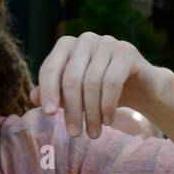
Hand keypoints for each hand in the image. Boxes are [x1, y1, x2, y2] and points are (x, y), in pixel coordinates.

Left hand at [30, 32, 165, 138]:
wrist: (140, 87)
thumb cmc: (101, 91)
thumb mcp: (75, 95)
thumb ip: (53, 94)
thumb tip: (33, 97)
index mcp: (67, 46)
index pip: (50, 68)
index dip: (48, 92)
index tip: (49, 116)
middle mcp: (85, 39)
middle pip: (71, 78)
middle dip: (72, 110)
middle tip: (74, 134)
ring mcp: (107, 42)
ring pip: (91, 83)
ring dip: (91, 113)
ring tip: (93, 133)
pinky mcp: (126, 51)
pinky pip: (111, 82)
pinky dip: (107, 105)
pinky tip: (107, 121)